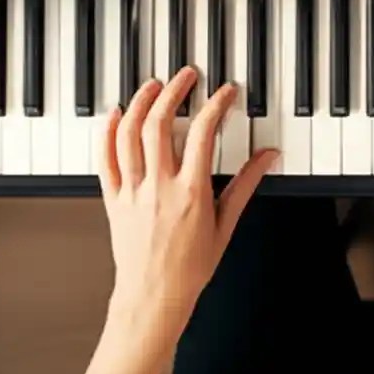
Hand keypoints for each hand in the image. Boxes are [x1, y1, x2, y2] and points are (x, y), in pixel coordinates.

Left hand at [98, 67, 277, 322]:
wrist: (154, 296)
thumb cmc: (190, 268)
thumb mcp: (226, 224)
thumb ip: (246, 185)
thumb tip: (268, 158)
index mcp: (190, 192)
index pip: (203, 134)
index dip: (215, 105)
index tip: (224, 92)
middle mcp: (159, 187)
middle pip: (159, 124)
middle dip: (173, 92)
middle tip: (186, 76)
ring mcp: (132, 191)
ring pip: (129, 135)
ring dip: (140, 103)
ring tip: (153, 86)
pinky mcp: (113, 199)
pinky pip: (105, 159)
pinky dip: (108, 131)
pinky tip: (115, 113)